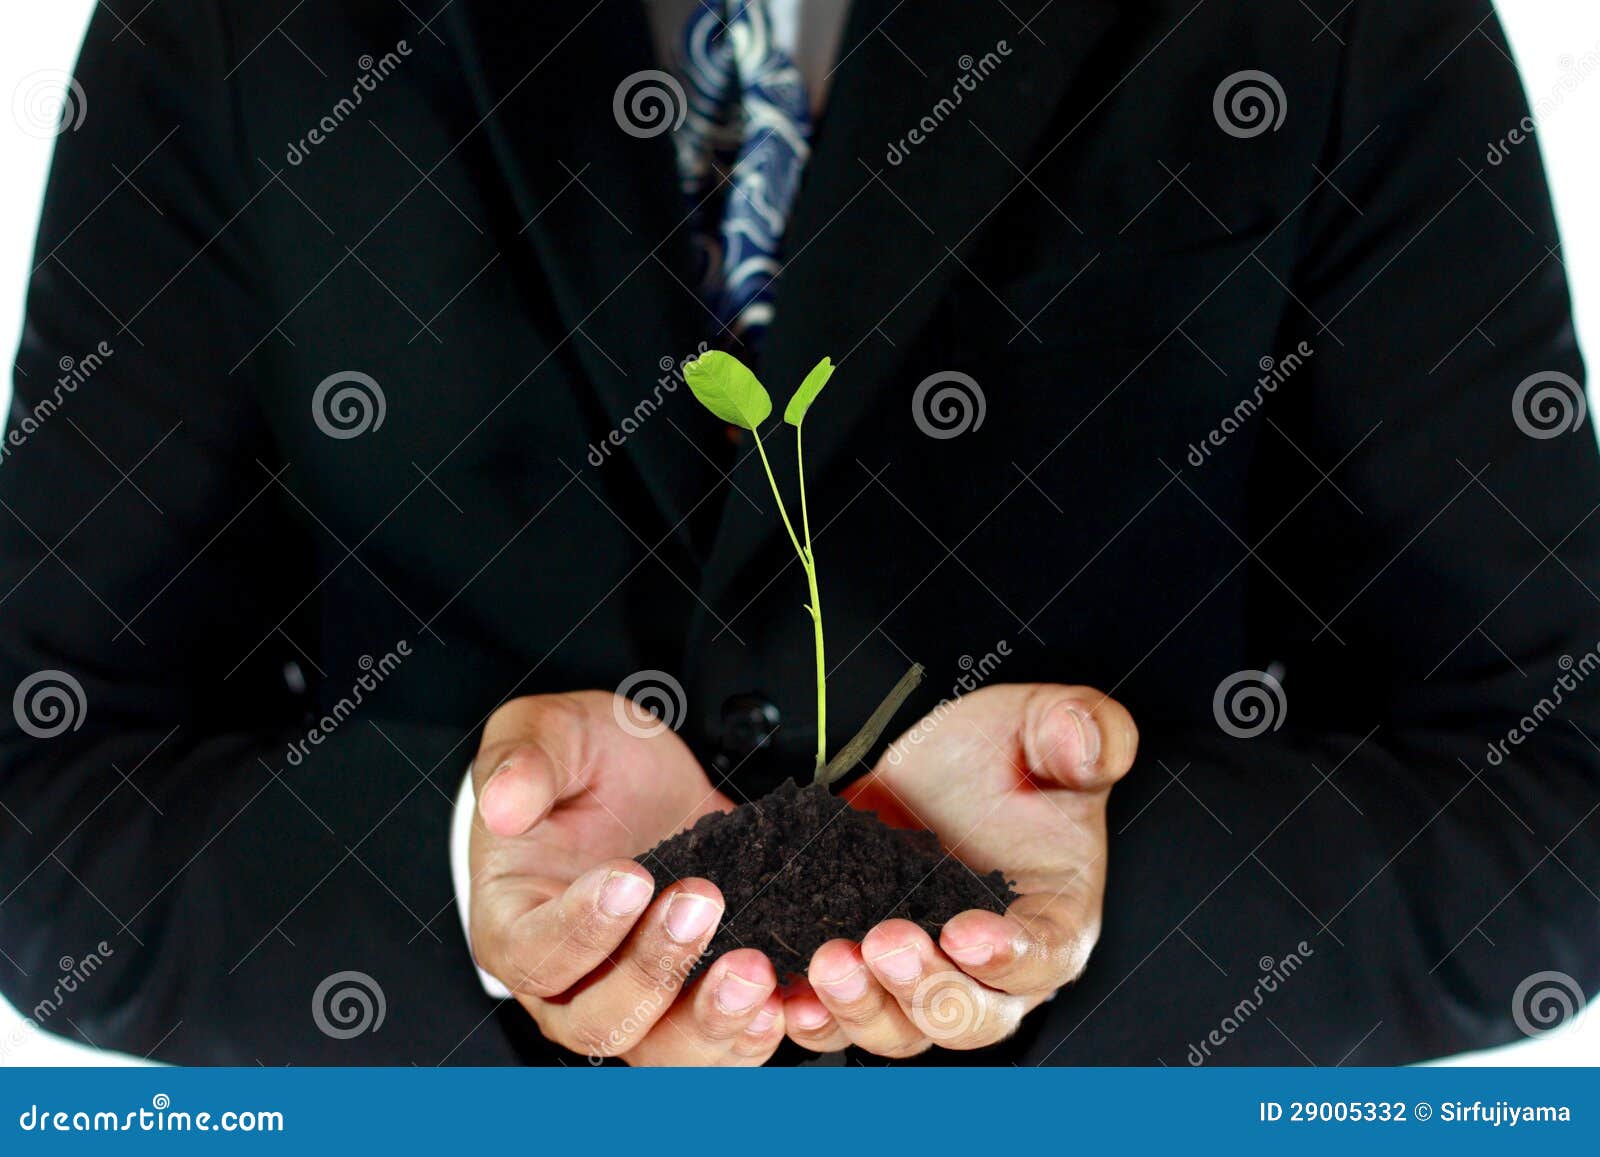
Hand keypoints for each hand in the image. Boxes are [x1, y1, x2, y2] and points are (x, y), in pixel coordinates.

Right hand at [468, 692, 786, 1063]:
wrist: (642, 776)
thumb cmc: (582, 762)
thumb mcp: (548, 731)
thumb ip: (525, 761)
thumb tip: (503, 805)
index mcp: (515, 924)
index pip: (537, 954)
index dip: (582, 927)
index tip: (631, 877)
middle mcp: (572, 982)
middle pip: (601, 1021)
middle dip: (655, 970)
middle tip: (702, 901)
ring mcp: (638, 997)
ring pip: (664, 1052)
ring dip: (711, 1022)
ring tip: (754, 971)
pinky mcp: (697, 994)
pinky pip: (722, 1045)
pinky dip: (753, 1033)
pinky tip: (785, 1000)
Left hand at [781, 683, 1136, 1056]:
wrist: (928, 771)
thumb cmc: (1000, 757)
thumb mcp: (1041, 723)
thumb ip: (1084, 730)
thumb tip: (1087, 742)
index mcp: (1053, 919)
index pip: (1042, 956)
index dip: (1007, 956)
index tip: (965, 933)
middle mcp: (991, 970)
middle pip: (970, 1016)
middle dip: (926, 990)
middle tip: (885, 941)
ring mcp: (922, 977)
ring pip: (900, 1027)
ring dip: (861, 1008)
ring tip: (828, 961)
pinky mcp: (863, 971)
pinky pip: (836, 1017)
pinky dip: (810, 1017)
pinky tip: (787, 994)